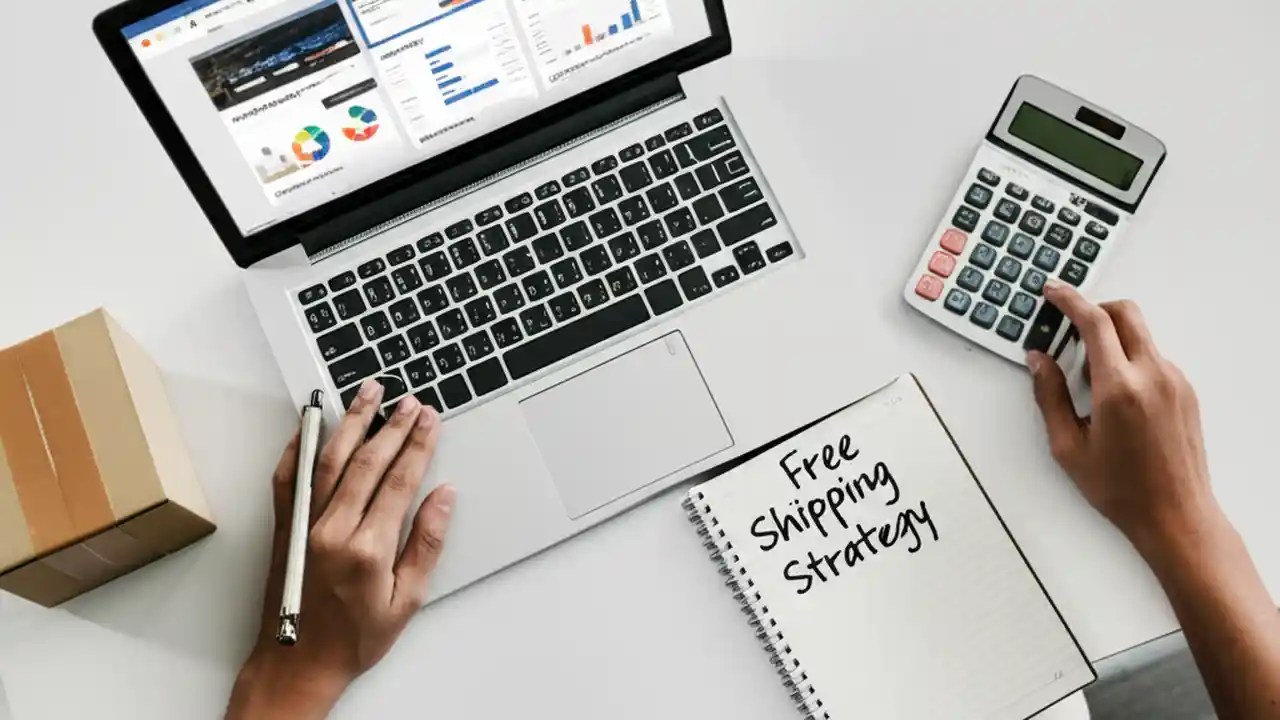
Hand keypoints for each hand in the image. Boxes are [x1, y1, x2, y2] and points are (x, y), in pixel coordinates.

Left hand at [227, 381, 455, 718]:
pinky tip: (311, 426)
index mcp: (366, 549)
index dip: (418, 445)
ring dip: (351, 422)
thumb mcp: (407, 601)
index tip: (429, 420)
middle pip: (366, 462)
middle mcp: (331, 531)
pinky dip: (299, 447)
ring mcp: (303, 526)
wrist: (297, 663)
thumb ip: (426, 544)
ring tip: (367, 393)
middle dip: (392, 426)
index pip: (399, 481)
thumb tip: (443, 497)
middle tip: (408, 401)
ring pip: (328, 459)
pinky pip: (289, 477)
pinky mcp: (285, 528)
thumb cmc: (353, 639)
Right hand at [1027, 281, 1216, 555]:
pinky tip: (1115, 395)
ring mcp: (1175, 381)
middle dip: (1095, 309)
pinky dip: (1130, 360)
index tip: (1053, 291)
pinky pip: (1154, 358)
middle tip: (1070, 324)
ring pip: (1140, 336)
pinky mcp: (1186, 391)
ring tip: (1090, 380)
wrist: (1176, 515)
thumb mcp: (1068, 446)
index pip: (1094, 322)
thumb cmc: (1121, 489)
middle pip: (1125, 313)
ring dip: (1112, 340)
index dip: (1070, 300)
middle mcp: (1152, 376)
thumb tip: (1039, 359)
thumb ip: (1049, 395)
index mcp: (1119, 388)